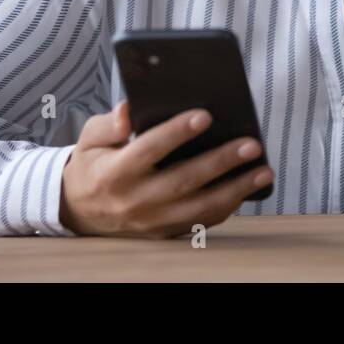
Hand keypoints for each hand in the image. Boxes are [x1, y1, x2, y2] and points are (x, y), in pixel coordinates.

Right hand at [59, 101, 272, 237]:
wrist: (80, 211)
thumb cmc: (93, 165)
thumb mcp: (89, 139)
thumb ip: (108, 124)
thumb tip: (128, 110)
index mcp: (115, 172)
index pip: (149, 149)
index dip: (176, 133)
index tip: (204, 115)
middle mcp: (135, 200)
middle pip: (183, 181)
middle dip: (221, 162)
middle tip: (252, 144)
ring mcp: (152, 221)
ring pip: (199, 208)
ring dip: (236, 190)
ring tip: (264, 171)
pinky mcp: (165, 233)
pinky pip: (201, 223)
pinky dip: (227, 207)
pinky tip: (248, 188)